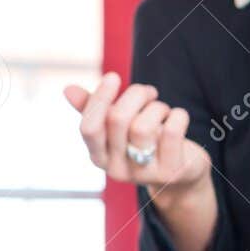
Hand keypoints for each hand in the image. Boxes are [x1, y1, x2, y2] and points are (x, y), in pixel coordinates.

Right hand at [64, 73, 210, 202]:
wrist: (181, 173)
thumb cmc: (146, 142)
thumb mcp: (120, 128)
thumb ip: (95, 110)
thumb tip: (68, 88)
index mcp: (99, 156)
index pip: (88, 128)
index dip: (98, 100)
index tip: (113, 76)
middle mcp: (116, 170)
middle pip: (117, 120)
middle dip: (135, 95)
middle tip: (149, 92)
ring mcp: (144, 173)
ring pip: (144, 126)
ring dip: (158, 107)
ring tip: (163, 110)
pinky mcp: (171, 171)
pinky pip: (171, 131)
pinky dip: (177, 115)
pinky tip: (177, 118)